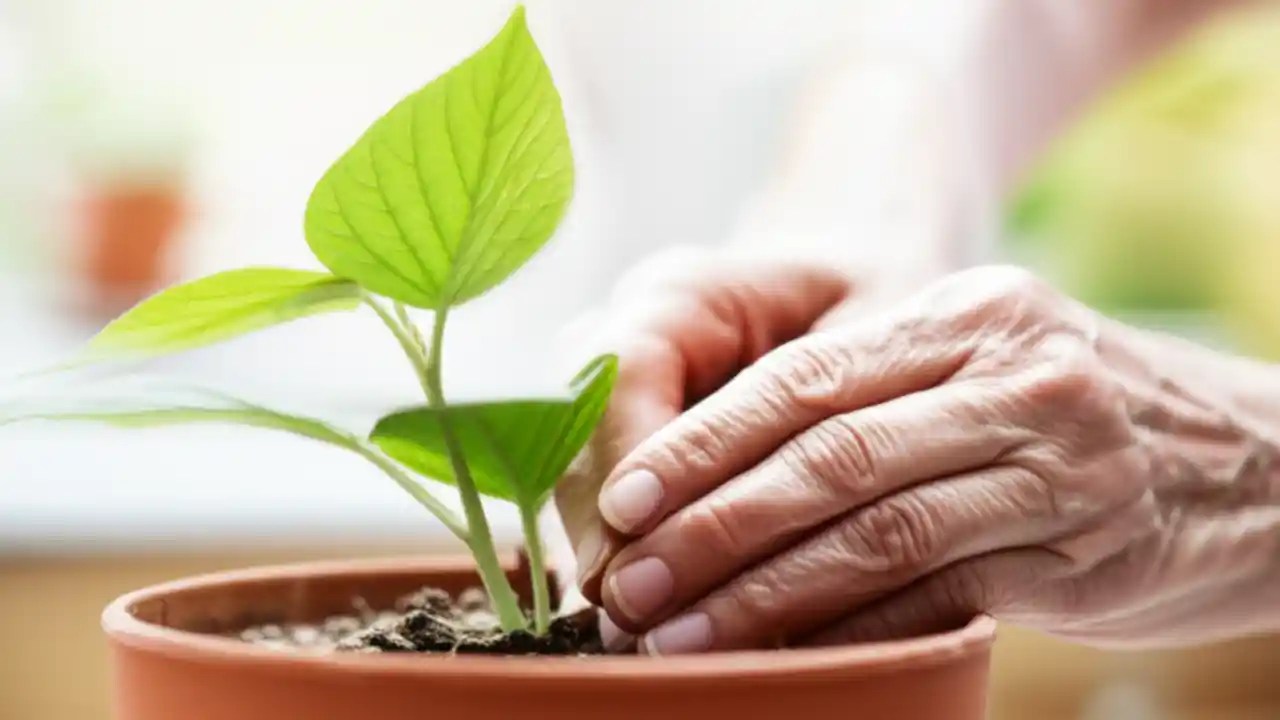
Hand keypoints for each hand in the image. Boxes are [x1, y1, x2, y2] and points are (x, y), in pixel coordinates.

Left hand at [587, 265, 1279, 653]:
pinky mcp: (1083, 550)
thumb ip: (876, 403)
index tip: (623, 499)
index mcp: (965, 316)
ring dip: (762, 591)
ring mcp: (1054, 463)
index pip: (804, 378)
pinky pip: (940, 595)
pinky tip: (785, 658)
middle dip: (711, 522)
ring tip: (675, 631)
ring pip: (876, 530)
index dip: (703, 442)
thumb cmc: (1083, 419)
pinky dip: (852, 630)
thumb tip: (719, 480)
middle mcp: (1011, 375)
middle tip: (627, 577)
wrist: (1269, 465)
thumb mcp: (988, 369)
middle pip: (827, 453)